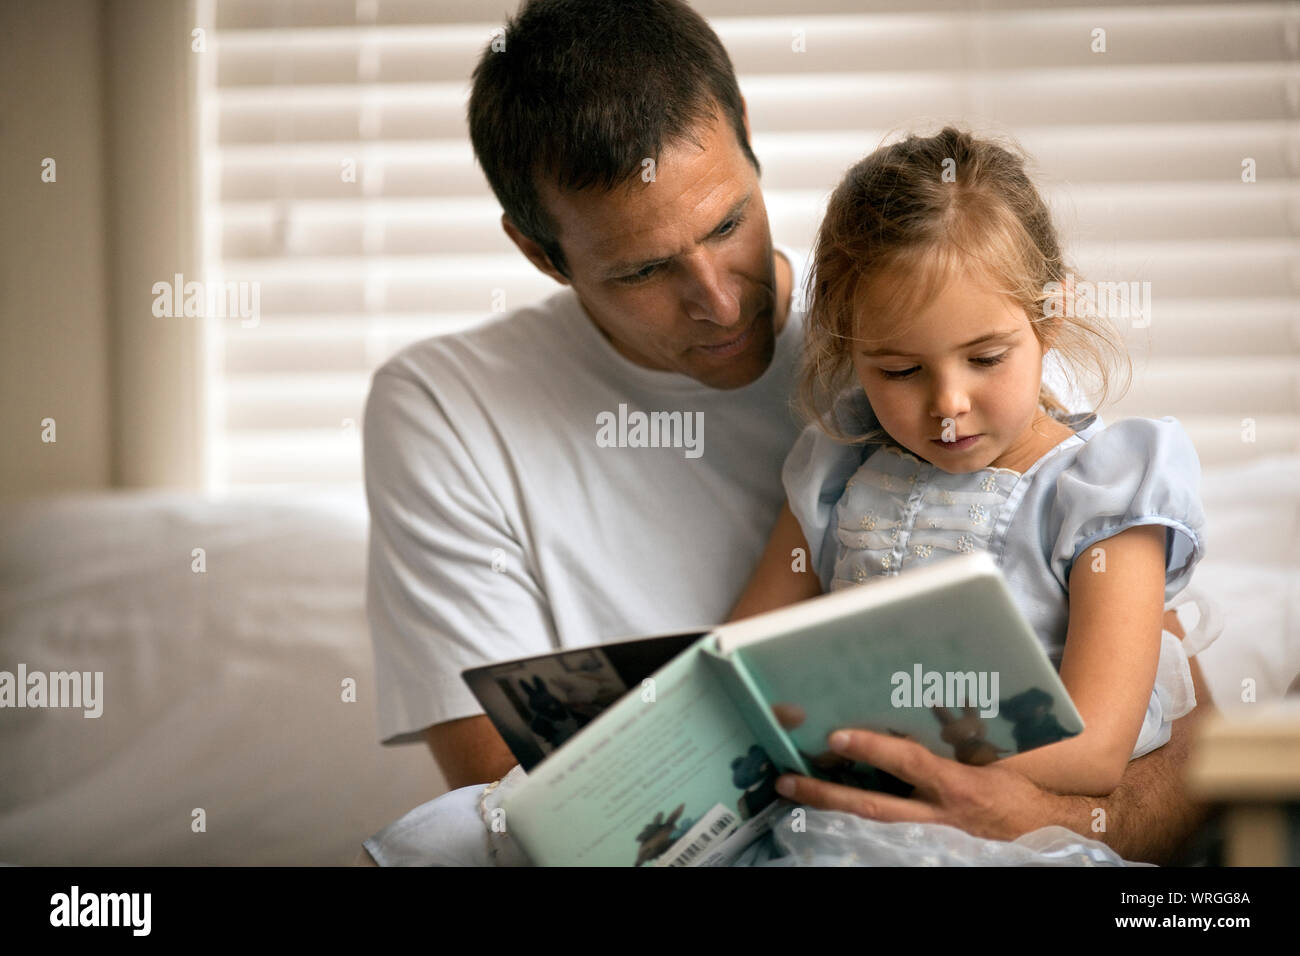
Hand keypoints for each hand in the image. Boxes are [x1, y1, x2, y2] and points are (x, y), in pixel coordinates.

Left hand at [770, 704, 1051, 843]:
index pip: (908, 762)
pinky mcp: (931, 850)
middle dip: (826, 793)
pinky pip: (886, 835)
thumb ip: (952, 738)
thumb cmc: (1016, 790)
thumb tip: (920, 703)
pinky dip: (854, 824)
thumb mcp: (987, 758)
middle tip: (785, 779)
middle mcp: (938, 817)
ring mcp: (931, 839)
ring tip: (793, 792)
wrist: (1049, 833)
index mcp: (956, 785)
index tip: (837, 734)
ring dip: (830, 809)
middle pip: (871, 807)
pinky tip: (827, 813)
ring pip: (870, 826)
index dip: (872, 747)